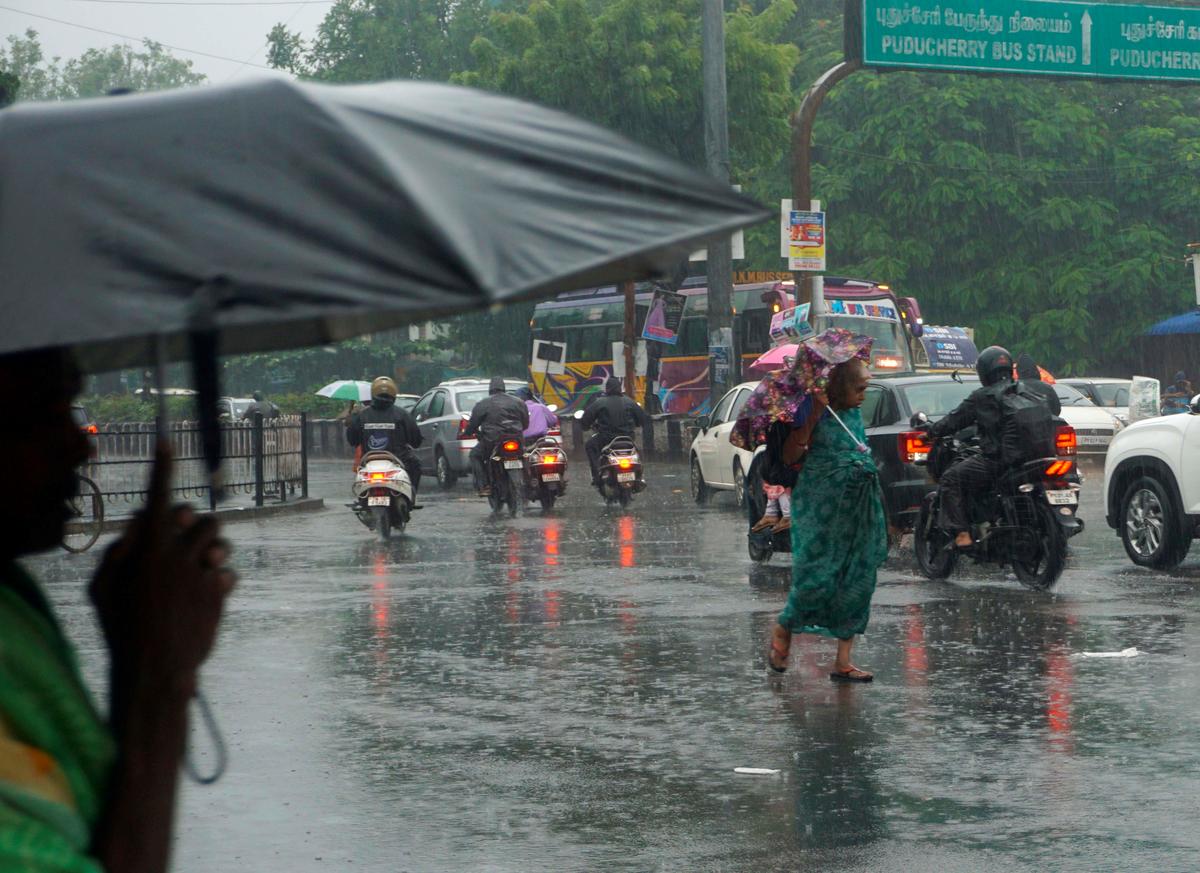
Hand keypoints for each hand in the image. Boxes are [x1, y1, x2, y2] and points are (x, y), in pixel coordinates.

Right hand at [90, 443, 235, 696]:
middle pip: (201, 518)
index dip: (162, 468)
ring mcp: (201, 572)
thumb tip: (138, 520)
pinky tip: (207, 597)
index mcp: (146, 549)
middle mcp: (177, 554)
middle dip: (197, 526)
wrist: (156, 671)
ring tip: (202, 568)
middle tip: (188, 543)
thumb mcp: (103, 590)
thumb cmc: (122, 629)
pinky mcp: (220, 592)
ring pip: (220, 541)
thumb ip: (118, 551)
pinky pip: (228, 574)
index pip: (157, 498)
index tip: (167, 441)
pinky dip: (220, 581)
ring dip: (214, 549)